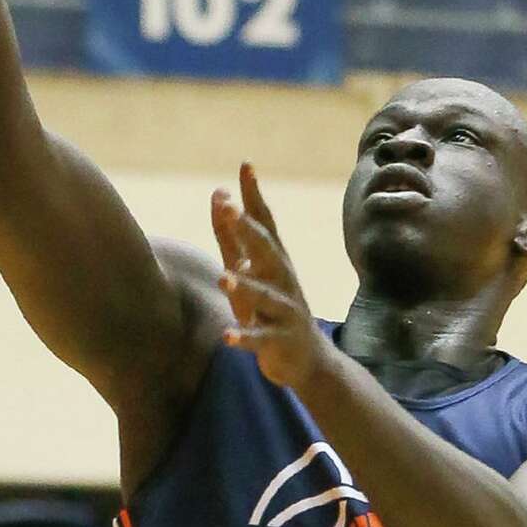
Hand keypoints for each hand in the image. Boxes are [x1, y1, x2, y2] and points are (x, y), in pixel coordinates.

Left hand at [211, 165, 327, 392]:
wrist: (307, 360)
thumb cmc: (271, 308)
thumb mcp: (249, 270)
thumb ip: (231, 235)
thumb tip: (218, 193)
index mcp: (274, 261)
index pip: (265, 223)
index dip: (255, 196)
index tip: (246, 166)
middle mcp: (283, 281)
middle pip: (268, 252)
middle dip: (250, 232)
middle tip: (231, 210)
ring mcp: (284, 312)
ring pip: (266, 297)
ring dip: (246, 287)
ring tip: (225, 278)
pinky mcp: (279, 342)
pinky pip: (260, 340)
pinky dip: (244, 338)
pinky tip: (226, 336)